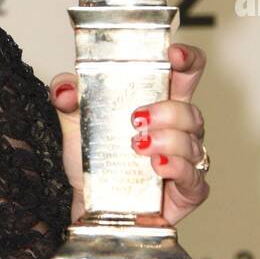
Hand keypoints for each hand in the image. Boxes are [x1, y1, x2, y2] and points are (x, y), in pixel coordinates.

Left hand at [49, 43, 209, 228]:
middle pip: (191, 109)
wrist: (89, 203)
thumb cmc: (93, 160)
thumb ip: (68, 98)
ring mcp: (185, 159)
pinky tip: (157, 167)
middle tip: (137, 118)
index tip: (173, 55)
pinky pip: (194, 177)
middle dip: (169, 110)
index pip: (185, 72)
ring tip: (138, 145)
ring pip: (193, 141)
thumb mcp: (75, 123)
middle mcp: (177, 129)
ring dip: (167, 141)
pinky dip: (177, 168)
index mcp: (158, 103)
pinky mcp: (187, 190)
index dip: (187, 59)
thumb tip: (64, 87)